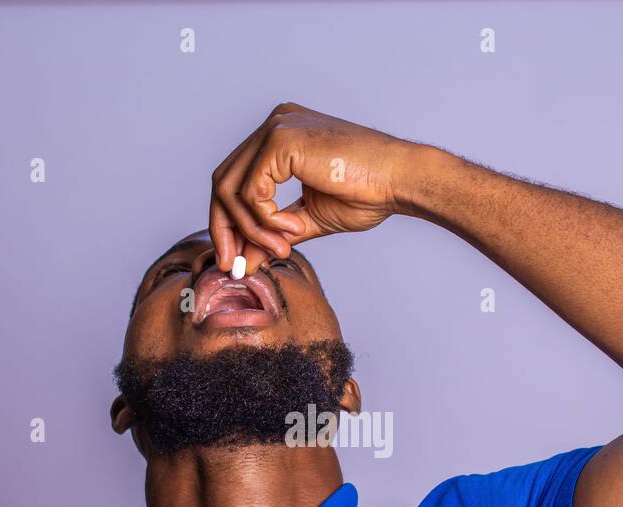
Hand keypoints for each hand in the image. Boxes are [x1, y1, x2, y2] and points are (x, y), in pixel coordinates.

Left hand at [208, 103, 415, 273]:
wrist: (399, 180)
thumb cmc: (368, 194)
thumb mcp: (308, 220)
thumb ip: (272, 235)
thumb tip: (244, 263)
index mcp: (280, 138)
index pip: (234, 179)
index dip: (227, 221)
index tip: (234, 258)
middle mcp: (274, 126)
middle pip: (223, 181)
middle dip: (224, 227)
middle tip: (235, 265)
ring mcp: (275, 128)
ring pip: (231, 187)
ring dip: (251, 229)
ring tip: (282, 248)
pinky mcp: (280, 139)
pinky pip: (252, 191)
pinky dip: (266, 219)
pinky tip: (293, 228)